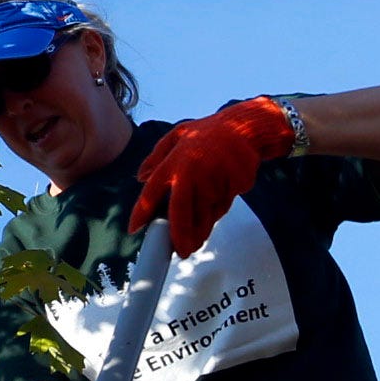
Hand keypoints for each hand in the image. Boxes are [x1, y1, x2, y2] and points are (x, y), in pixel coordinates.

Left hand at [131, 98, 296, 256]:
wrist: (245, 127)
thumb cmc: (207, 132)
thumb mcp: (177, 136)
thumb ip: (156, 157)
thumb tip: (140, 177)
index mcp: (174, 162)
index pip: (152, 191)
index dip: (142, 212)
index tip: (134, 229)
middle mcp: (191, 173)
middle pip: (180, 212)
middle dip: (179, 236)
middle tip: (180, 253)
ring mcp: (213, 180)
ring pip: (204, 214)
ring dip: (200, 230)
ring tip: (195, 242)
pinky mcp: (232, 186)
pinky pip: (221, 207)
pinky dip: (216, 211)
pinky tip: (216, 204)